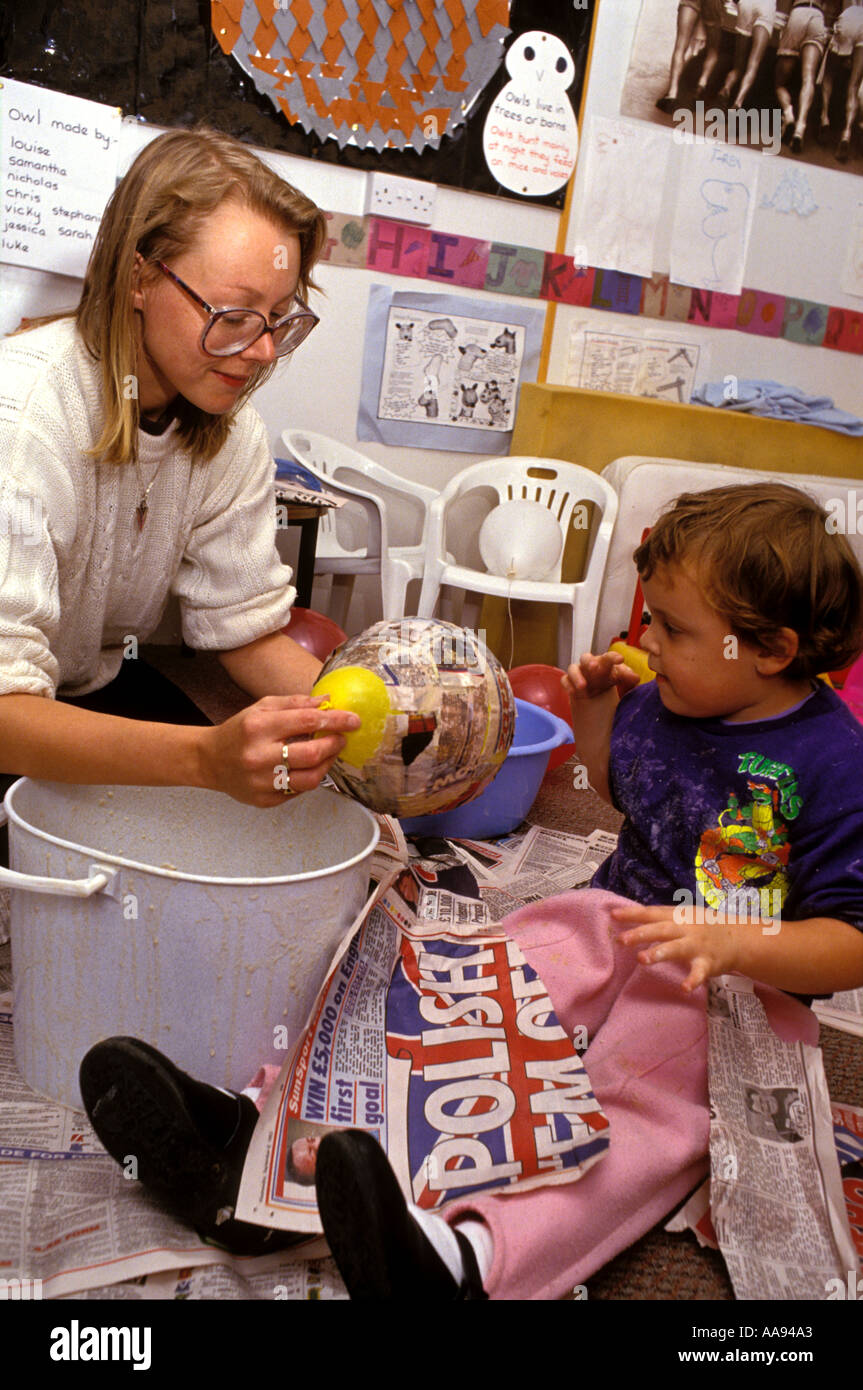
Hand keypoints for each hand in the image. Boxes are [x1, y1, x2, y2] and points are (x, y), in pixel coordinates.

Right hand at [197, 695, 360, 806]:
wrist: (210, 760)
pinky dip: (310, 778)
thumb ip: (296, 703)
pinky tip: (310, 767)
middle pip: (312, 753)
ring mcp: (261, 782)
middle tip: (343, 737)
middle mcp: (258, 756)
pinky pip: (299, 792)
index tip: (353, 720)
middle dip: (335, 743)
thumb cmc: (240, 730)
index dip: (336, 720)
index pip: (307, 722)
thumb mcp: (262, 708)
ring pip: (310, 779)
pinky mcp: (264, 800)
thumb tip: (329, 701)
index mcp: (258, 727)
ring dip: (328, 764)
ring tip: (330, 753)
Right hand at [563, 651, 639, 701]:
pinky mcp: (569, 682)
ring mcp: (578, 673)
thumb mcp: (620, 680)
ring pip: (573, 668)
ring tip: (583, 686)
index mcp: (604, 663)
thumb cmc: (608, 680)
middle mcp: (590, 665)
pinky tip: (573, 692)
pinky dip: (568, 685)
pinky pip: (565, 680)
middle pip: (586, 658)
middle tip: (594, 667)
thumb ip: (628, 678)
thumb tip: (636, 677)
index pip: (608, 657)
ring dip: (577, 676)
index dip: (613, 657)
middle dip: (589, 661)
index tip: (620, 659)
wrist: (594, 692)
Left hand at [611, 902, 740, 992]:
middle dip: (641, 934)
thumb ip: (661, 919)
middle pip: (661, 929)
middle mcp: (686, 928)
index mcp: (678, 916)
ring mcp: (697, 945)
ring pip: (676, 948)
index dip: (632, 914)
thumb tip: (631, 918)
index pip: (652, 913)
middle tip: (621, 940)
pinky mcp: (708, 963)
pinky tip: (684, 988)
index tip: (613, 915)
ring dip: (659, 953)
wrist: (737, 937)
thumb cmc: (703, 927)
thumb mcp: (683, 916)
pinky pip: (699, 972)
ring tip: (641, 959)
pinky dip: (693, 980)